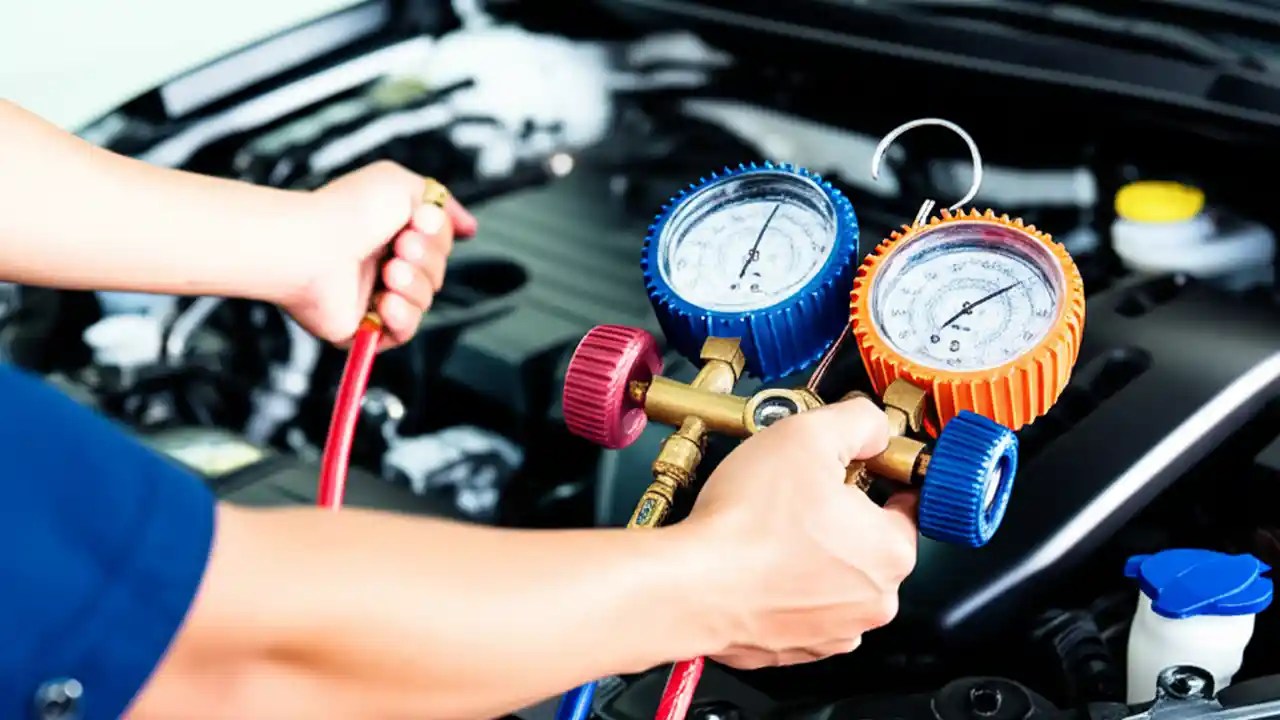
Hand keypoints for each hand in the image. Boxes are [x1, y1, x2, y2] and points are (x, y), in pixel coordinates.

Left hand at [283, 161, 477, 347]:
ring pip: (424, 301)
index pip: (439, 245)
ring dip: (413, 285)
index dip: (437, 235)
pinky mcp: (363, 329)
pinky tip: (383, 301)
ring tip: (388, 272)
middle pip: (436, 274)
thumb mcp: (402, 185)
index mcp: (391, 235)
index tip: (419, 220)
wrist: (313, 244)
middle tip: (398, 247)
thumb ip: (440, 200)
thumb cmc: (351, 210)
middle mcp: (382, 266)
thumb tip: (471, 228)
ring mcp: (371, 298)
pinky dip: (402, 316)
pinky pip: (404, 332)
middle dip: (426, 260)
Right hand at [684, 396, 917, 667]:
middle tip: (793, 495)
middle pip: (867, 543)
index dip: (869, 476)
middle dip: (837, 517)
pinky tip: (755, 563)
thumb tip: (874, 427)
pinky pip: (799, 608)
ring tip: (768, 529)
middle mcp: (874, 602)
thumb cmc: (747, 521)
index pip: (904, 504)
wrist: (691, 586)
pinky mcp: (794, 650)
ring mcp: (834, 632)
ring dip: (810, 554)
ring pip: (833, 577)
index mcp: (893, 551)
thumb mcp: (807, 435)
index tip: (841, 470)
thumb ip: (857, 422)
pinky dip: (782, 588)